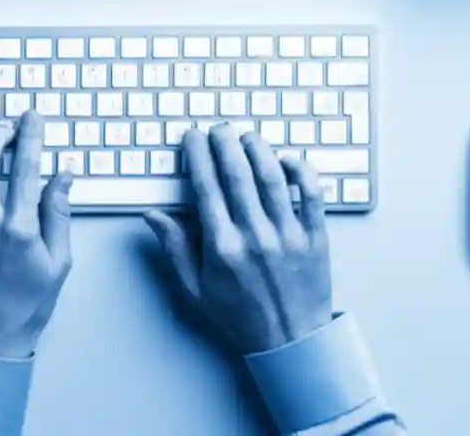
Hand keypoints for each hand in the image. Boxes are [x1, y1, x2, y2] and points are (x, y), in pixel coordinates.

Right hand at [144, 125, 331, 353]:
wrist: (290, 341)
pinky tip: (288, 159)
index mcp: (223, 247)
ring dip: (258, 149)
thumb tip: (154, 215)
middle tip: (218, 128)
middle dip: (225, 143)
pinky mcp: (315, 237)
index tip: (192, 138)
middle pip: (238, 173)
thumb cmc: (241, 316)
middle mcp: (256, 236)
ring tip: (247, 136)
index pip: (206, 186)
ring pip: (272, 176)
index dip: (197, 155)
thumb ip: (175, 248)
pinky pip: (311, 194)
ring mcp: (288, 234)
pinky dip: (301, 171)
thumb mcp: (195, 288)